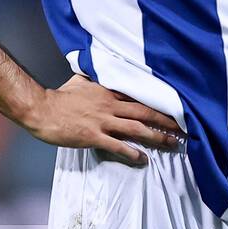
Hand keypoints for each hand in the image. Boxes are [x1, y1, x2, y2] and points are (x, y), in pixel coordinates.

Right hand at [24, 73, 184, 165]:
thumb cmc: (60, 96)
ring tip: (173, 144)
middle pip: (145, 112)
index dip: (158, 103)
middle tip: (185, 127)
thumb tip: (97, 69)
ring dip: (157, 136)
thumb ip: (94, 78)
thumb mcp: (80, 80)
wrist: (42, 109)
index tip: (175, 107)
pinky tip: (143, 159)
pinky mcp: (94, 136)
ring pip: (137, 128)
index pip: (140, 96)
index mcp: (109, 92)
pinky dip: (132, 153)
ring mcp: (103, 121)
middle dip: (167, 120)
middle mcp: (110, 105)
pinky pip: (117, 146)